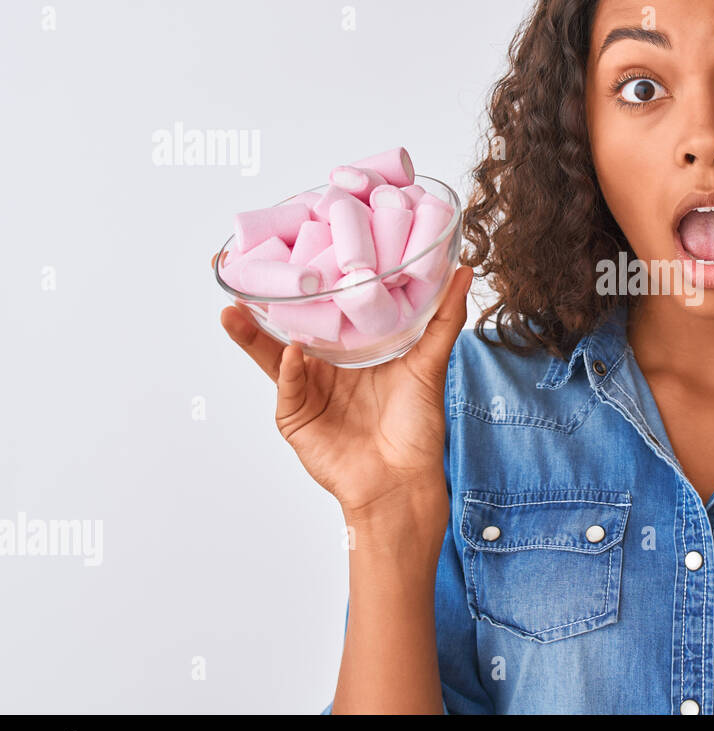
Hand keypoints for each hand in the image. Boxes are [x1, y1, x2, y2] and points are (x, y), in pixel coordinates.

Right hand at [215, 258, 473, 523]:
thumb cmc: (416, 426)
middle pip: (288, 327)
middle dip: (263, 302)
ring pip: (273, 354)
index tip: (290, 250)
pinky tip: (293, 349)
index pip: (322, 310)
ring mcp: (306, 391)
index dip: (307, 285)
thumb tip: (462, 271)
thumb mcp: (430, 363)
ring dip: (252, 331)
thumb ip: (443, 317)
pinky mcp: (296, 418)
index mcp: (350, 350)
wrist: (404, 480)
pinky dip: (290, 368)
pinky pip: (289, 387)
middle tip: (242, 270)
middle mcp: (324, 366)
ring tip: (234, 306)